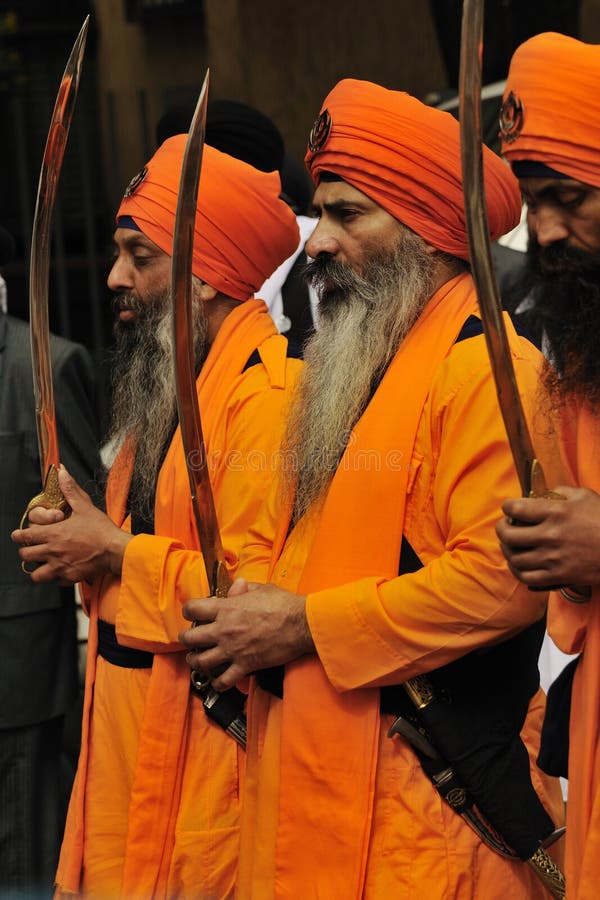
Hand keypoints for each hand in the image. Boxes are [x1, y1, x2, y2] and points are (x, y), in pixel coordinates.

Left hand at [11, 466, 131, 583]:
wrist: (116, 550)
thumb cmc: (101, 530)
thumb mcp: (85, 506)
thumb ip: (70, 490)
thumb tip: (61, 473)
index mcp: (54, 534)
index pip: (26, 536)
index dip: (19, 536)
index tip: (17, 536)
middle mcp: (53, 551)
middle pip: (26, 556)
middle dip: (26, 552)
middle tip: (32, 549)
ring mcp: (61, 566)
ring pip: (36, 575)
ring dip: (38, 569)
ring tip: (43, 564)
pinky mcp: (70, 578)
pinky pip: (56, 582)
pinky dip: (57, 577)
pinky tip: (63, 570)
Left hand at [179, 578, 314, 690]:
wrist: (301, 624)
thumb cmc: (283, 604)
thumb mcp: (262, 589)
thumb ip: (244, 589)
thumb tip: (237, 585)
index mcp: (226, 608)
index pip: (193, 609)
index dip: (189, 610)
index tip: (193, 613)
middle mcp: (224, 629)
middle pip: (190, 638)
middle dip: (186, 639)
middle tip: (190, 639)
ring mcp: (233, 649)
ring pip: (200, 661)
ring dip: (195, 661)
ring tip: (196, 660)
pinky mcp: (245, 665)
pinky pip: (223, 680)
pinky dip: (218, 683)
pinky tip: (218, 680)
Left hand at [496, 485, 599, 589]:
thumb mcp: (585, 497)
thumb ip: (562, 491)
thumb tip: (544, 493)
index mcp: (556, 512)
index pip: (515, 508)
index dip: (507, 507)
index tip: (509, 508)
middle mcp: (550, 535)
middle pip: (507, 535)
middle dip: (501, 529)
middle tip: (504, 527)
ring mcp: (552, 558)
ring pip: (514, 558)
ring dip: (507, 551)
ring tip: (511, 546)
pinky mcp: (557, 576)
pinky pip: (526, 577)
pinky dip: (517, 571)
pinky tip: (519, 564)